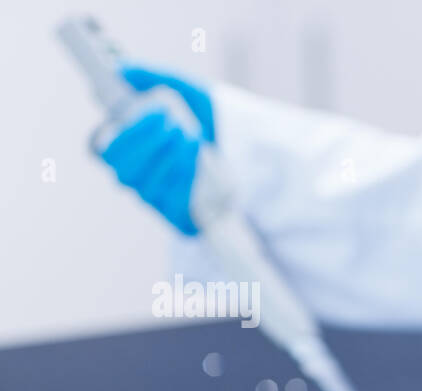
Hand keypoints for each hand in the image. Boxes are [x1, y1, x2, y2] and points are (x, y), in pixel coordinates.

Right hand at [99, 66, 214, 234]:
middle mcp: (134, 175)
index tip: (139, 113)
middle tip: (173, 120)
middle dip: (146, 140)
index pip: (100, 149)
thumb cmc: (207, 120)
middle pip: (122, 167)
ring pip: (145, 184)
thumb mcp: (183, 90)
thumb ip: (150, 75)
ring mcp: (155, 197)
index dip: (114, 135)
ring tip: (192, 135)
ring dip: (168, 156)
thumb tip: (121, 69)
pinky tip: (199, 159)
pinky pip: (171, 201)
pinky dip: (184, 176)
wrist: (248, 153)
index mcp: (125, 145)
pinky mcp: (176, 215)